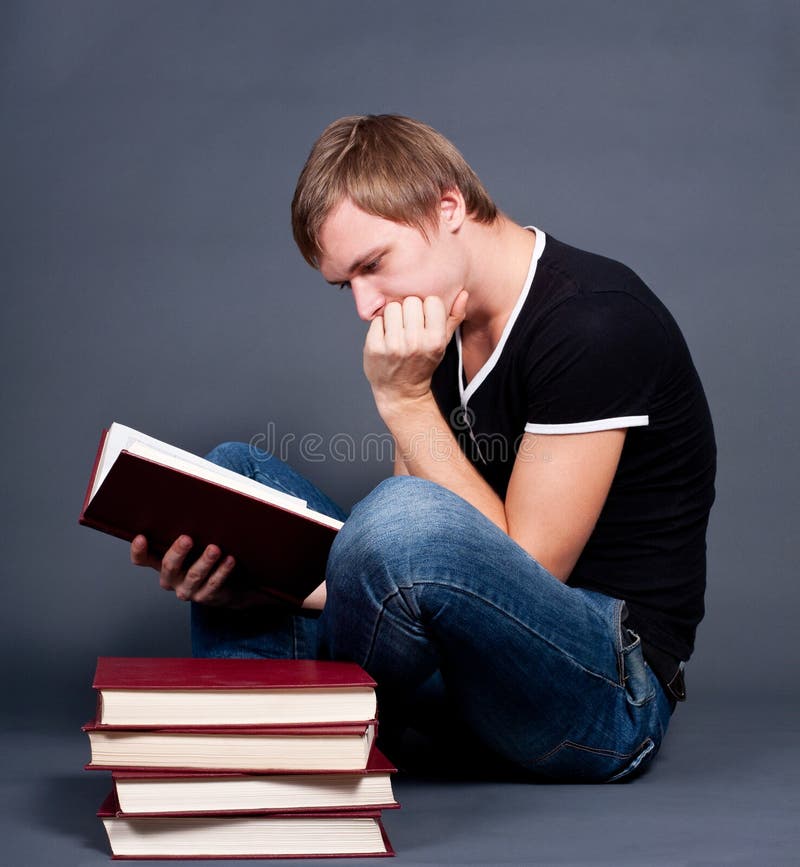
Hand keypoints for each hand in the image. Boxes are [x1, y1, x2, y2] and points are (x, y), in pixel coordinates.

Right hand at [131, 534, 236, 606]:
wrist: (227, 586)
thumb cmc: (204, 558)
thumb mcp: (191, 546)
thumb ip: (183, 532)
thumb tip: (188, 505)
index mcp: (162, 563)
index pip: (142, 560)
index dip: (139, 551)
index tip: (141, 537)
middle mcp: (172, 579)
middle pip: (169, 567)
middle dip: (177, 552)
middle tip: (187, 538)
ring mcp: (188, 589)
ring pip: (194, 575)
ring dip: (204, 561)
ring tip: (214, 549)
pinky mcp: (207, 596)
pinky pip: (214, 584)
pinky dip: (222, 571)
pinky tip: (229, 559)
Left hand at [364, 290, 468, 408]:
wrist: (401, 391)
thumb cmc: (423, 364)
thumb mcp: (442, 344)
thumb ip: (454, 318)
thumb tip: (463, 293)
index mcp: (435, 340)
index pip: (432, 301)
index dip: (428, 308)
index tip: (425, 320)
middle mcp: (415, 343)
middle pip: (411, 301)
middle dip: (410, 311)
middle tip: (409, 325)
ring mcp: (393, 345)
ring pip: (392, 308)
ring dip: (394, 317)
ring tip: (397, 331)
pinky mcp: (374, 347)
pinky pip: (377, 320)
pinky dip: (380, 326)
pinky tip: (385, 338)